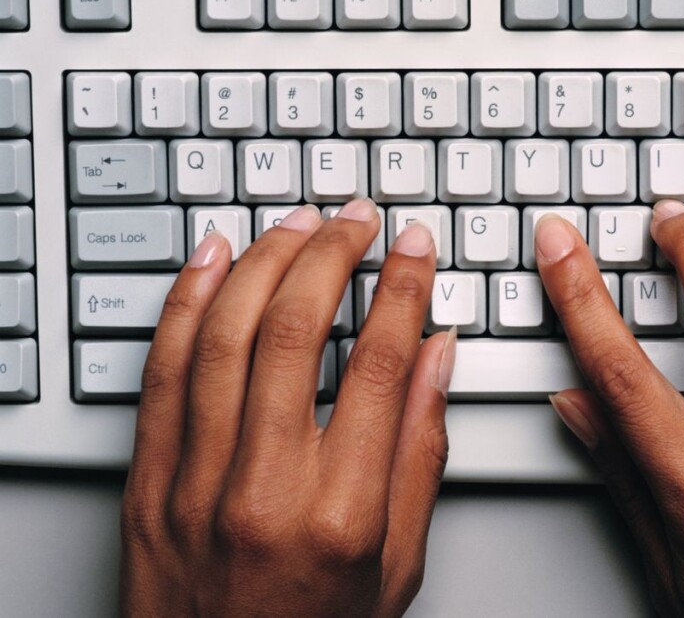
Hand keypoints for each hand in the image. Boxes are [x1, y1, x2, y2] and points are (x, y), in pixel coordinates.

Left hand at [120, 200, 455, 617]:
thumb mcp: (398, 564)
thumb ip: (420, 454)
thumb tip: (435, 358)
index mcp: (340, 514)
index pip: (376, 365)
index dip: (400, 289)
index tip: (411, 247)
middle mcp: (261, 490)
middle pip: (292, 331)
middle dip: (330, 256)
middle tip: (355, 220)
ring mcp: (191, 482)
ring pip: (223, 336)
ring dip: (262, 263)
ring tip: (296, 226)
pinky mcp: (145, 482)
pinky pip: (161, 371)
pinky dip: (186, 302)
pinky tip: (212, 260)